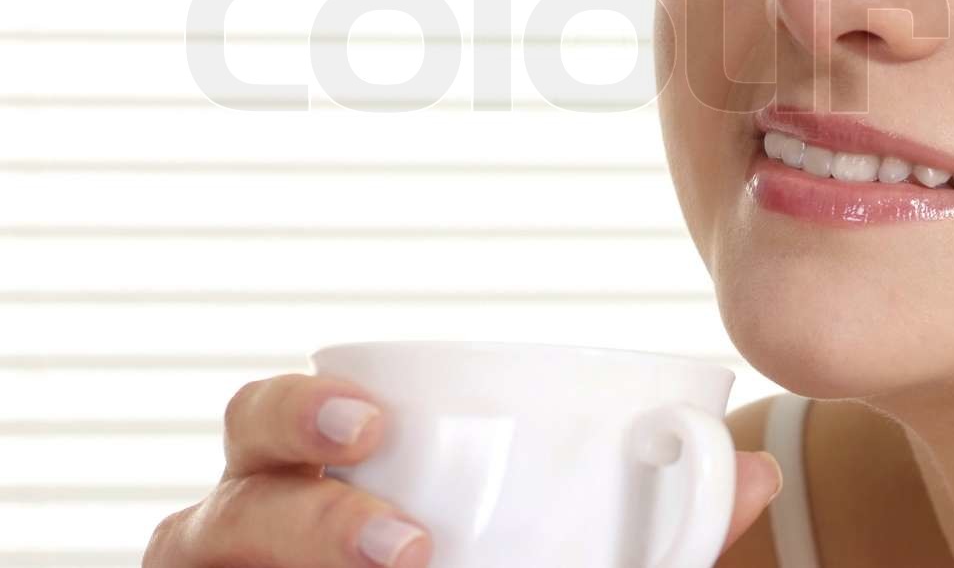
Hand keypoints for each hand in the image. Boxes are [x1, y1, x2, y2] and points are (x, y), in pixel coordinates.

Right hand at [141, 373, 783, 567]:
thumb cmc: (486, 564)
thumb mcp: (570, 554)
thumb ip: (654, 526)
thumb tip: (756, 473)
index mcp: (324, 466)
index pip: (283, 411)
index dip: (307, 403)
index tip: (377, 419)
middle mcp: (254, 521)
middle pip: (230, 484)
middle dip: (292, 500)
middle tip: (402, 538)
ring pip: (197, 550)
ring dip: (289, 554)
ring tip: (397, 566)